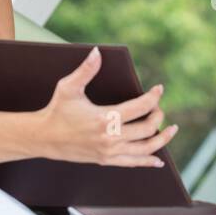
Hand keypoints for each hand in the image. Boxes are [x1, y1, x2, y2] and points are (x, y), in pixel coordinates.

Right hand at [32, 46, 176, 166]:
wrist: (43, 138)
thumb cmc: (56, 110)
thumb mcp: (69, 88)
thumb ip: (86, 70)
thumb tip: (97, 51)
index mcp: (105, 118)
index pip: (140, 107)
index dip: (154, 97)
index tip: (159, 89)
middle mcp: (110, 137)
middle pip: (147, 128)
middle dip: (158, 116)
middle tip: (158, 108)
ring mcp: (109, 151)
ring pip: (146, 148)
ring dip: (162, 139)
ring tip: (172, 129)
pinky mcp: (106, 160)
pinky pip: (133, 163)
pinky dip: (148, 161)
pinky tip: (159, 160)